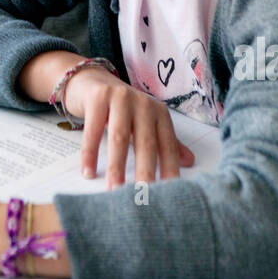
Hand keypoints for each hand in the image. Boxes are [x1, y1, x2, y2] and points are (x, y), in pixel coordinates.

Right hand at [63, 68, 194, 187]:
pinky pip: (92, 129)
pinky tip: (88, 172)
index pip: (167, 145)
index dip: (169, 169)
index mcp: (159, 113)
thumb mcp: (144, 122)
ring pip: (119, 137)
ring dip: (117, 166)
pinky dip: (89, 152)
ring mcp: (120, 97)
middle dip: (145, 172)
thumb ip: (165, 141)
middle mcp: (143, 104)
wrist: (91, 80)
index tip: (168, 195)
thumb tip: (189, 161)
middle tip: (142, 197)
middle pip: (146, 142)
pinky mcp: (98, 97)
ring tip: (114, 190)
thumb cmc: (120, 108)